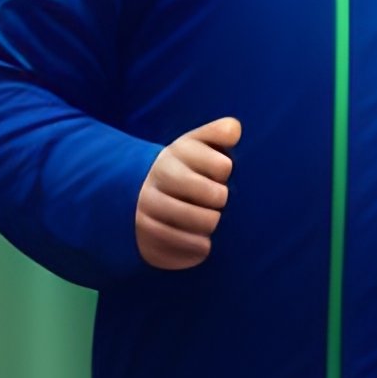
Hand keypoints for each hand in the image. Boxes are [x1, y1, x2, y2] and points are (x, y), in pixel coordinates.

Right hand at [136, 116, 241, 270]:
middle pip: (216, 196)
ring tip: (209, 222)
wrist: (142, 196)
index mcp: (177, 153)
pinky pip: (187, 246)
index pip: (222, 165)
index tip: (218, 173)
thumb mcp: (199, 145)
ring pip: (205, 223)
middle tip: (215, 203)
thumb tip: (235, 130)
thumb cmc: (186, 169)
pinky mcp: (148, 232)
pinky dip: (200, 248)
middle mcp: (160, 177)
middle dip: (221, 202)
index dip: (225, 172)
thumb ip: (219, 133)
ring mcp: (150, 205)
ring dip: (212, 226)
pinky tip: (202, 242)